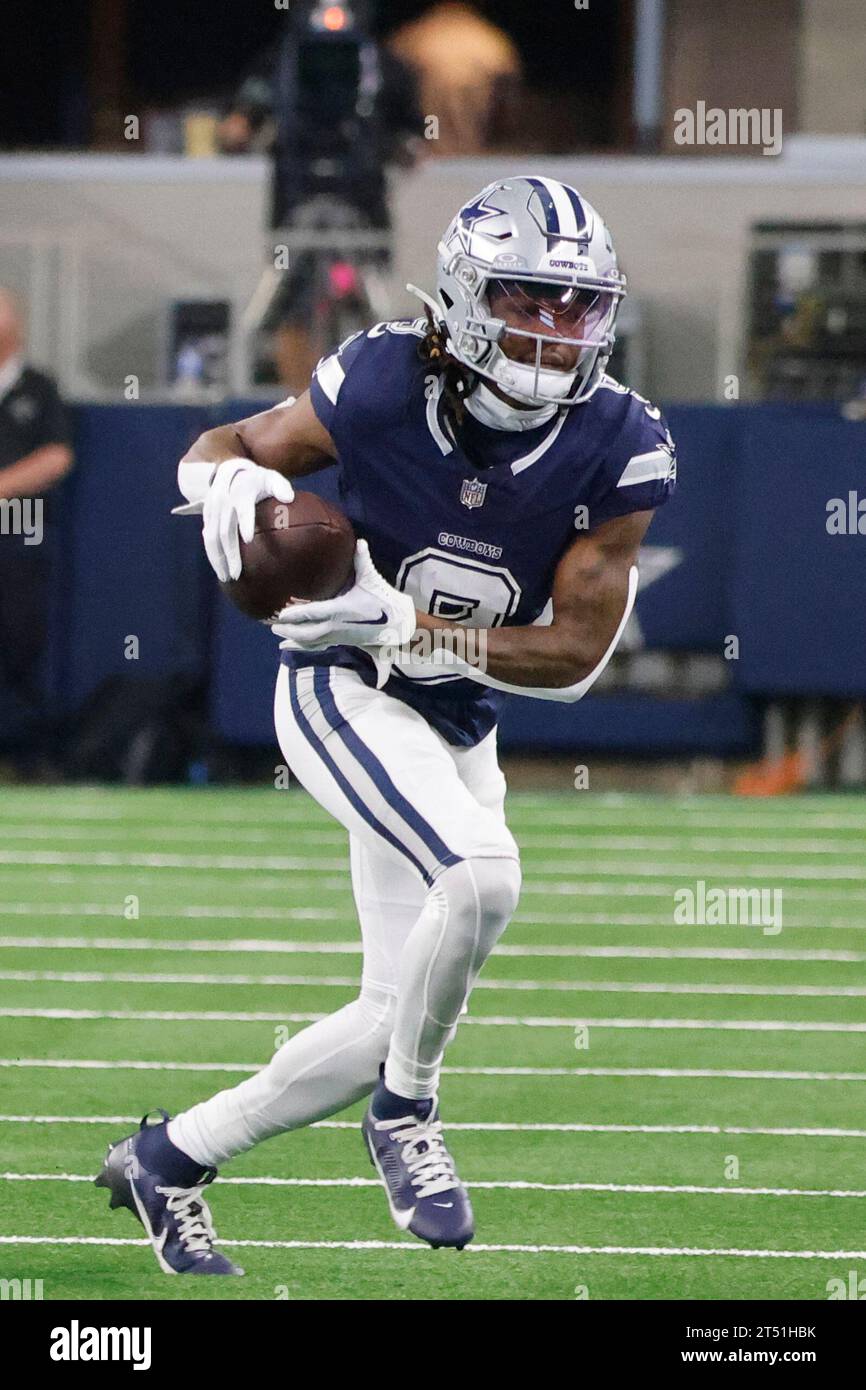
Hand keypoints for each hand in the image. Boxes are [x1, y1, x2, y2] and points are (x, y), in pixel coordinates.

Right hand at [201, 460, 294, 582]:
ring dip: (217, 559)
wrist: (230, 469)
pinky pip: (208, 537)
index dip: (246, 522)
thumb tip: (290, 498)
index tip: (249, 539)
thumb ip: (281, 486)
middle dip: (230, 554)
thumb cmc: (257, 479)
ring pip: (212, 537)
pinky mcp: (206, 515)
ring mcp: (212, 509)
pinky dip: (212, 554)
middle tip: (236, 575)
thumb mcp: (271, 478)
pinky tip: (219, 568)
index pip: (244, 509)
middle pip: (225, 531)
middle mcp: (224, 501)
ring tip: (226, 577)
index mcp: (242, 492)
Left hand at [271, 540, 415, 651]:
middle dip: (289, 630)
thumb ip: (363, 560)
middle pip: (306, 632)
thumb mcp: (372, 579)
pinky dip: (305, 645)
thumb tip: (360, 541)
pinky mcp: (343, 641)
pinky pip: (320, 645)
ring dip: (294, 639)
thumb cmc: (385, 602)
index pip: (312, 613)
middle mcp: (337, 626)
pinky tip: (295, 645)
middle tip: (272, 626)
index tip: (280, 613)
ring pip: (312, 641)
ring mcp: (339, 636)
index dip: (295, 614)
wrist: (399, 626)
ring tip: (279, 636)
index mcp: (341, 610)